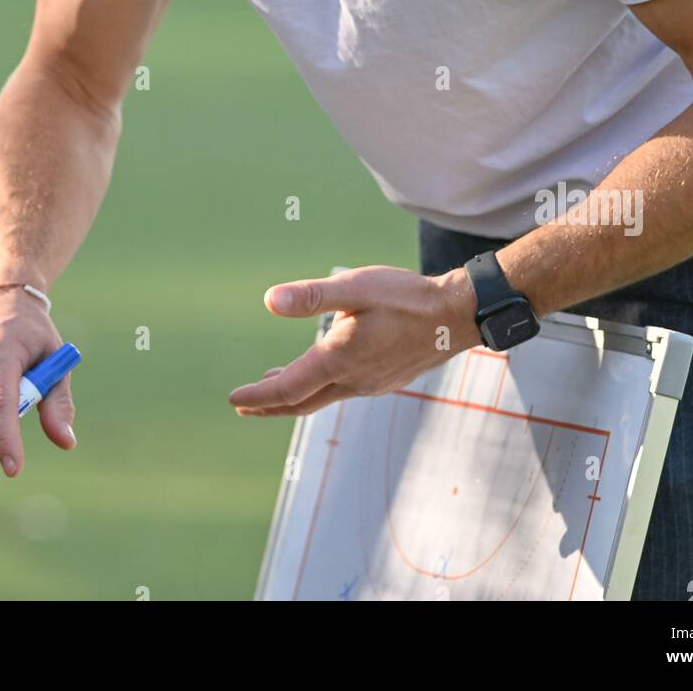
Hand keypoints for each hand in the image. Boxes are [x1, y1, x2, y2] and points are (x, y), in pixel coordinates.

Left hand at [227, 265, 479, 417]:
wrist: (458, 316)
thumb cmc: (407, 297)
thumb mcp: (356, 286)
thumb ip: (312, 295)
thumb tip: (269, 301)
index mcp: (340, 359)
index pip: (288, 388)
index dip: (259, 394)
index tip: (234, 397)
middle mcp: (353, 380)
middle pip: (302, 402)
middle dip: (270, 404)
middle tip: (244, 405)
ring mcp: (371, 383)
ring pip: (323, 397)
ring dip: (295, 395)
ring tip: (274, 384)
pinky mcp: (385, 379)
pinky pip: (343, 390)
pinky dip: (319, 387)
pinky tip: (322, 371)